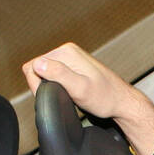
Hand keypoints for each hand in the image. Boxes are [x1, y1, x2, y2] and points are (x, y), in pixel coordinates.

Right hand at [22, 42, 153, 154]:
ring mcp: (70, 59)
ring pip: (44, 73)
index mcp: (67, 52)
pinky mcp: (73, 67)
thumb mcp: (80, 88)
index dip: (36, 84)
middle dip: (43, 85)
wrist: (121, 102)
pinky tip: (69, 93)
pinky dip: (56, 86)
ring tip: (67, 95)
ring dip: (50, 86)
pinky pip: (53, 75)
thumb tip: (38, 64)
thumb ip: (59, 74)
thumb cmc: (105, 98)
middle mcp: (67, 51)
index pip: (32, 65)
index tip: (52, 95)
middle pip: (37, 68)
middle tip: (62, 97)